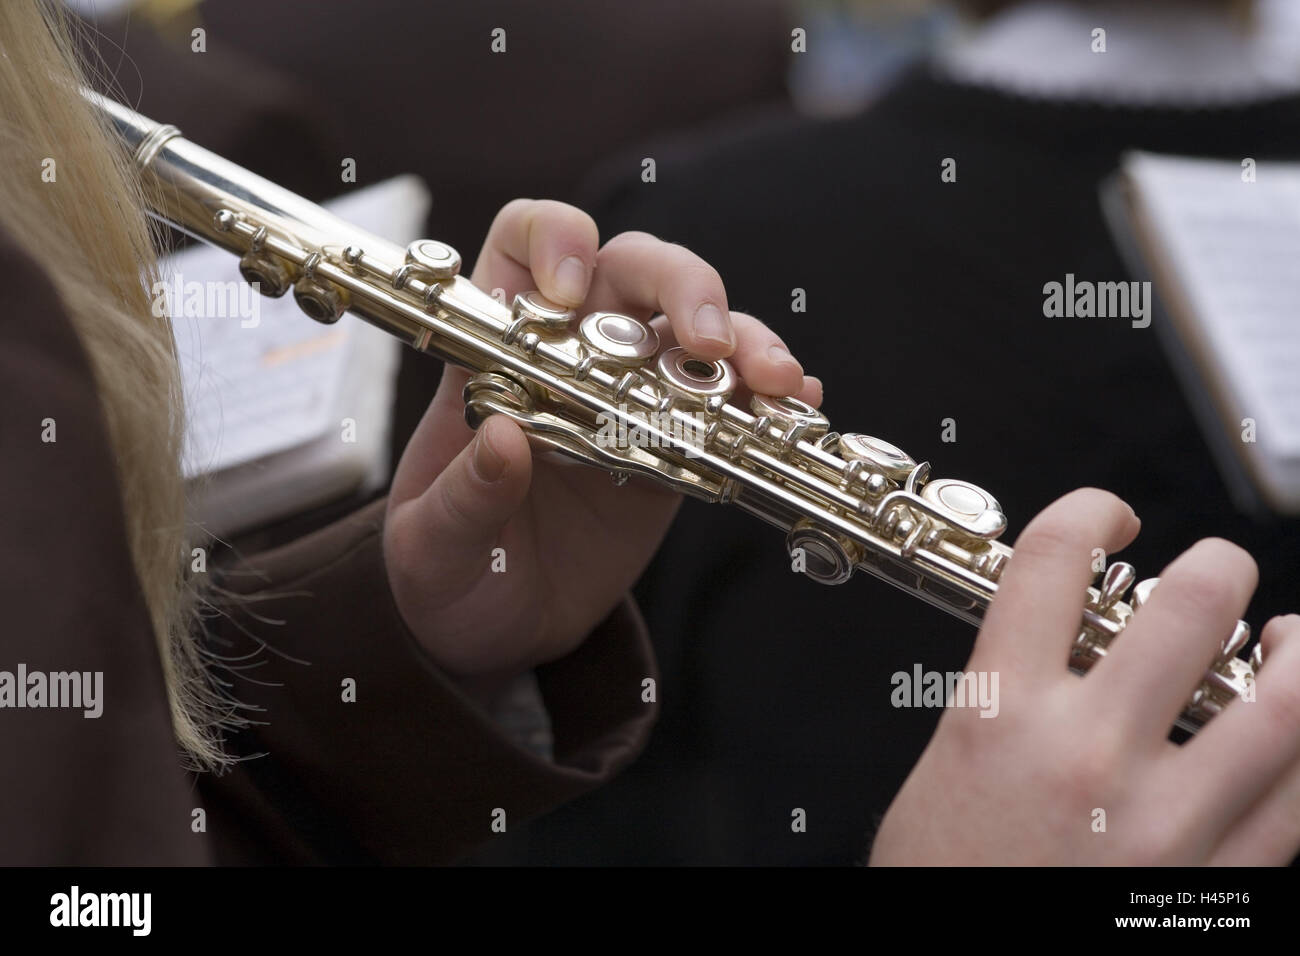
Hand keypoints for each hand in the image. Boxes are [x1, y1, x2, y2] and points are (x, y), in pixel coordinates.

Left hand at [383, 199, 821, 686]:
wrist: (497, 634)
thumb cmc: (447, 578)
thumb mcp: (432, 547)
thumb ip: (461, 498)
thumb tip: (504, 437)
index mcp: (496, 353)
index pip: (523, 246)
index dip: (553, 242)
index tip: (571, 292)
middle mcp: (571, 358)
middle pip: (633, 269)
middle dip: (681, 284)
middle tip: (708, 339)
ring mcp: (631, 398)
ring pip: (694, 332)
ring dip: (745, 341)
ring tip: (776, 383)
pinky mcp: (676, 448)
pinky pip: (729, 406)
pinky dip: (767, 400)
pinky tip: (798, 410)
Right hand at [870, 487, 1299, 864]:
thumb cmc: (942, 878)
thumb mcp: (945, 764)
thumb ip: (1007, 690)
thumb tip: (1073, 636)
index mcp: (999, 714)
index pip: (1054, 560)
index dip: (1093, 510)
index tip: (1112, 519)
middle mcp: (1087, 756)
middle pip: (1193, 602)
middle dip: (1217, 568)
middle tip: (1211, 578)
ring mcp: (1164, 824)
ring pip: (1287, 700)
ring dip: (1298, 654)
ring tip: (1286, 646)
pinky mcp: (1218, 887)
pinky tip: (1291, 730)